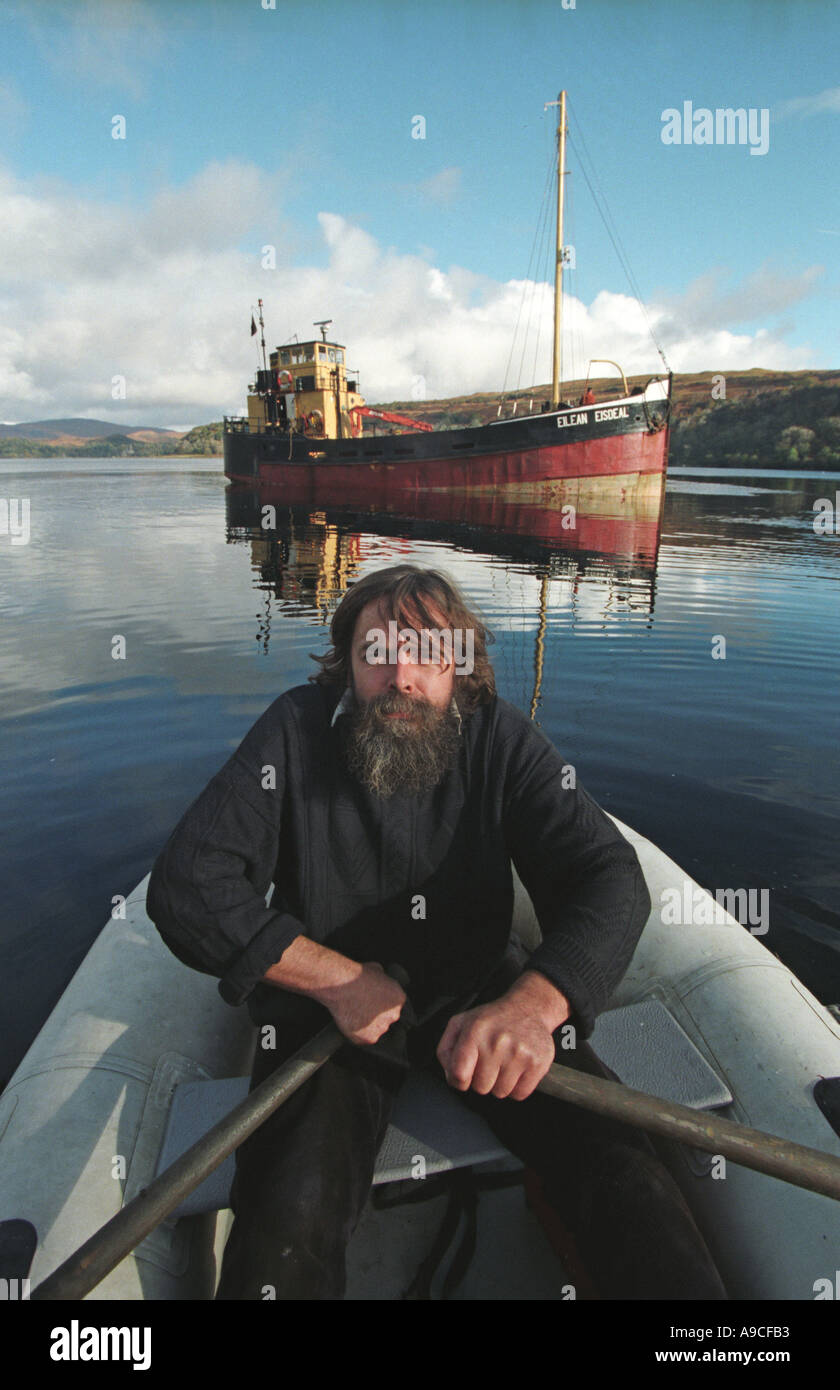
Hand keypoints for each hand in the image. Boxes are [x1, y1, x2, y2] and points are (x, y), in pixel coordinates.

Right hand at [319, 961, 405, 1045]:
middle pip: (387, 1019)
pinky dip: (357, 1033)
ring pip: (376, 1029)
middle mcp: (394, 1015)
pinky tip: (350, 1021)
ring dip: (367, 1025)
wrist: (341, 985)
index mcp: (399, 999)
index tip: (373, 1003)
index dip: (382, 1005)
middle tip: (362, 1008)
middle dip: (376, 1016)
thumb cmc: (356, 975)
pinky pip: (364, 1038)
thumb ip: (383, 980)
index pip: (394, 1006)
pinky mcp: (368, 1038)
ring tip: (354, 1013)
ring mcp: (382, 1028)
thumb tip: (380, 980)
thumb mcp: (377, 970)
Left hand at [436, 972, 567, 1100]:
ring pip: (501, 1093)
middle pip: (481, 1087)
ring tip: (503, 1063)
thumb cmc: (490, 1020)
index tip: (464, 1074)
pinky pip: (520, 1094)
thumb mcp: (460, 1024)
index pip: (459, 1074)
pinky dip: (517, 1087)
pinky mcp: (538, 1062)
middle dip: (482, 1079)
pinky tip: (516, 1068)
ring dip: (500, 1083)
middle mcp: (497, 1041)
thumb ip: (446, 1050)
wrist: (528, 1008)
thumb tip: (451, 1076)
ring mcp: (520, 1052)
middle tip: (489, 1062)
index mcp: (474, 1031)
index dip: (459, 1080)